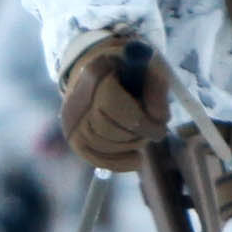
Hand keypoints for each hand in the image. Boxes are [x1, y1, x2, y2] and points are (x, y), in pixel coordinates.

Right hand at [58, 37, 170, 172]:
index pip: (112, 104)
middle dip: (136, 136)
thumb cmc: (129, 72)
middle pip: (107, 129)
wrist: (98, 77)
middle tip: (152, 133)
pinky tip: (136, 159)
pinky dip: (119, 162)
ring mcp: (71, 121)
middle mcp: (76, 99)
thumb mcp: (147, 69)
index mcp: (94, 73)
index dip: (141, 121)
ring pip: (102, 145)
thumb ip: (156, 90)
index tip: (160, 128)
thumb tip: (158, 118)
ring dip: (129, 147)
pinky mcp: (74, 139)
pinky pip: (95, 158)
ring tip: (143, 138)